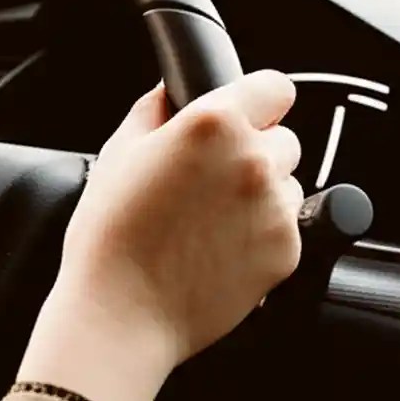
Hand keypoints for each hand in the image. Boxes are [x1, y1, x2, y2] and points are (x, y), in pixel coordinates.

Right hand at [17, 71, 302, 400]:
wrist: (121, 314)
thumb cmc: (111, 237)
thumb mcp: (119, 153)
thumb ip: (155, 109)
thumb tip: (172, 91)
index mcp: (214, 124)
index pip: (276, 87)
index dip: (258, 102)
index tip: (247, 117)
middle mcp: (254, 160)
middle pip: (284, 139)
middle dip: (255, 153)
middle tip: (210, 182)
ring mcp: (276, 208)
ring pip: (287, 185)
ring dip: (261, 196)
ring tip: (210, 222)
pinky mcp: (288, 251)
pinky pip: (287, 229)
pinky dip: (262, 237)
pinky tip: (219, 249)